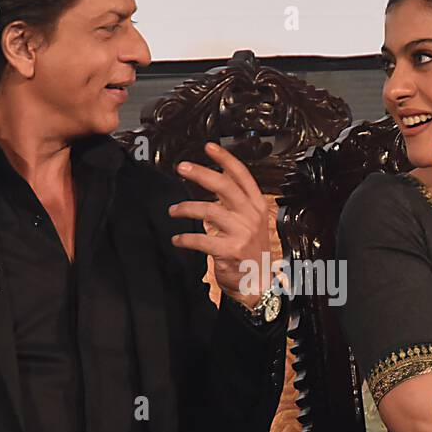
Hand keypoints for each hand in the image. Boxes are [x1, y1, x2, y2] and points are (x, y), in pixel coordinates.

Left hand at [168, 142, 271, 307]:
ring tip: (173, 211)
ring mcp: (241, 233)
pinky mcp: (229, 251)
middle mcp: (251, 216)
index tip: (209, 147)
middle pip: (224, 186)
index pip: (242, 176)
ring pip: (208, 210)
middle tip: (182, 167)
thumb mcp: (253, 223)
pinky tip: (177, 238)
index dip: (225, 160)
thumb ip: (238, 203)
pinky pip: (201, 239)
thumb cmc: (250, 252)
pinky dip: (185, 238)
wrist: (258, 284)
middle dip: (200, 174)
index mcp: (257, 206)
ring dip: (185, 208)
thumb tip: (217, 178)